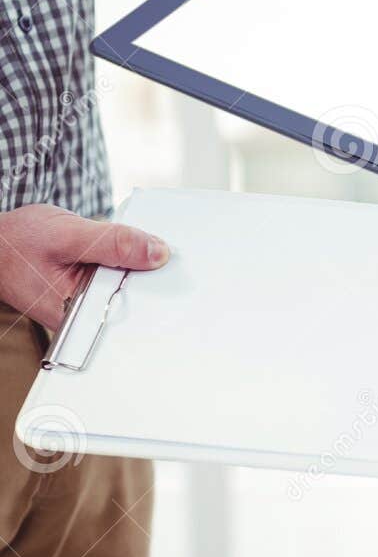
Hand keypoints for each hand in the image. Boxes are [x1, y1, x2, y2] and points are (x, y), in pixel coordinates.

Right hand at [0, 206, 170, 331]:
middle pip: (137, 305)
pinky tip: (135, 256)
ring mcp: (90, 309)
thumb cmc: (19, 243)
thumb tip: (157, 252)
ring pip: (131, 293)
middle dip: (153, 280)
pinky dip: (131, 268)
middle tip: (165, 256)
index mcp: (78, 317)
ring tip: (148, 253)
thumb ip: (112, 243)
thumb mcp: (68, 236)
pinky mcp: (93, 296)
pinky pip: (122, 285)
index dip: (160, 294)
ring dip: (142, 272)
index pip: (132, 315)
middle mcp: (85, 320)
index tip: (179, 276)